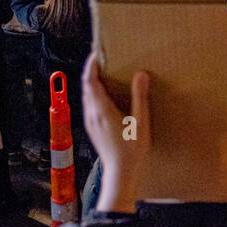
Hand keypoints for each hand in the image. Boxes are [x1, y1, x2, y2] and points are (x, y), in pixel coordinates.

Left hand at [82, 54, 150, 214]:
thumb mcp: (140, 122)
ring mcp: (90, 123)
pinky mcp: (92, 129)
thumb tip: (140, 74)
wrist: (120, 173)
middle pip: (86, 87)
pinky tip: (105, 95)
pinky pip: (89, 105)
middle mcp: (92, 115)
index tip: (97, 53)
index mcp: (101, 110)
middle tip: (102, 59)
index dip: (91, 65)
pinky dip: (93, 94)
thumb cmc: (132, 150)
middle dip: (92, 71)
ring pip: (86, 96)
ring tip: (104, 73)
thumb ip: (139, 97)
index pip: (90, 81)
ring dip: (92, 83)